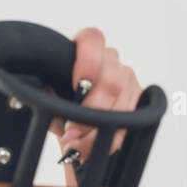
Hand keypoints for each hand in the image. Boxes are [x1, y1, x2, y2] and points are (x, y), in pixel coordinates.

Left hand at [50, 27, 140, 163]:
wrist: (72, 124)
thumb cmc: (60, 104)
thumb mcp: (49, 96)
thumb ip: (48, 93)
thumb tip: (46, 99)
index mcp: (87, 49)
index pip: (92, 39)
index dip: (87, 60)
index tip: (76, 84)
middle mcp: (111, 60)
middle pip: (111, 81)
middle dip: (91, 112)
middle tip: (72, 132)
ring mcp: (128, 79)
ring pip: (122, 106)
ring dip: (98, 132)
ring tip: (78, 147)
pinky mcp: (140, 101)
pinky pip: (131, 122)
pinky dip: (111, 140)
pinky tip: (94, 147)